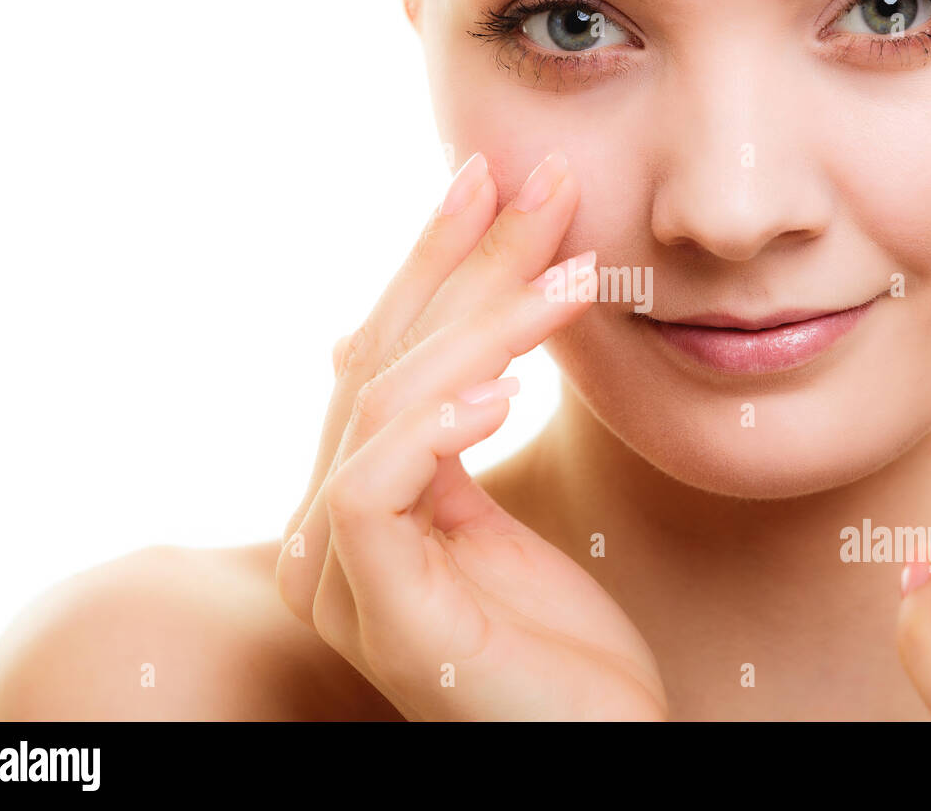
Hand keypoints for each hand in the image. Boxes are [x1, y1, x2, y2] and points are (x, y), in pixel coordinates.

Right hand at [276, 151, 666, 720]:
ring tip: (572, 275)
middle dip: (462, 263)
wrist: (602, 751)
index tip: (490, 179)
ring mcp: (346, 583)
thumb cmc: (562, 646)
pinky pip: (377, 496)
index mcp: (352, 506)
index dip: (432, 260)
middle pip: (382, 362)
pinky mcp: (389, 622)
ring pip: (387, 408)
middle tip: (534, 182)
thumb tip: (425, 342)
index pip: (383, 354)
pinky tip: (504, 390)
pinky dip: (432, 429)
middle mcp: (328, 537)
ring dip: (484, 327)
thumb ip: (448, 436)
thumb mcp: (497, 516)